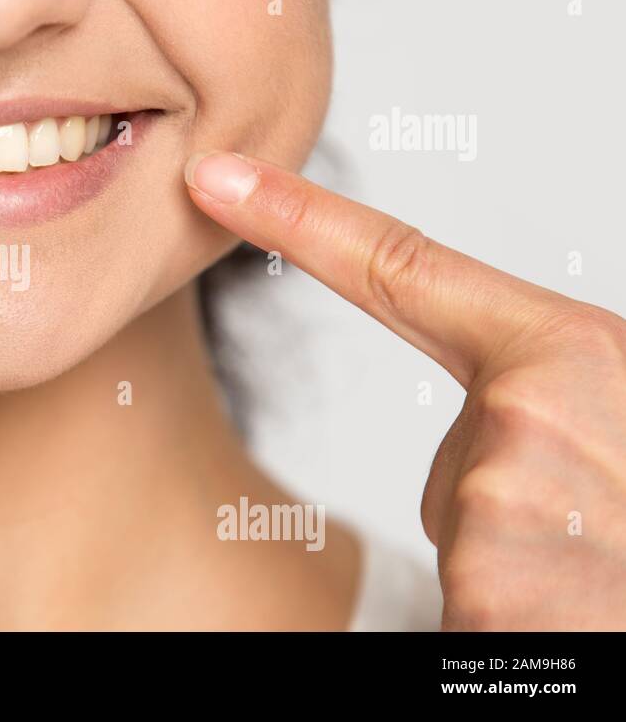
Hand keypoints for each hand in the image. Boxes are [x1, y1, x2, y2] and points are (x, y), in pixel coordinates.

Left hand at [184, 151, 625, 629]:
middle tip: (608, 528)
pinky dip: (520, 621)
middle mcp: (531, 412)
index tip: (214, 177)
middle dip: (511, 500)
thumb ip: (546, 405)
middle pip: (454, 460)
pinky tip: (582, 611)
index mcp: (569, 352)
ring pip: (464, 531)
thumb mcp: (623, 416)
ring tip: (611, 571)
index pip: (401, 268)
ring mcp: (509, 500)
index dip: (295, 219)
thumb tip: (487, 451)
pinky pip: (474, 603)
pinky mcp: (494, 588)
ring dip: (525, 563)